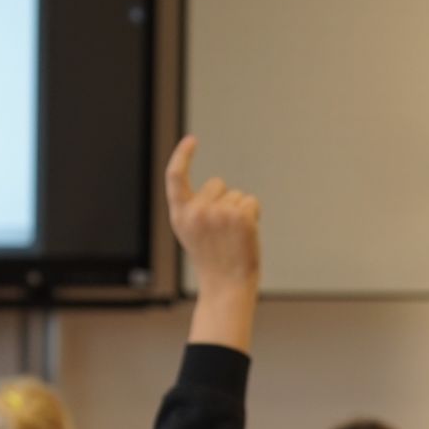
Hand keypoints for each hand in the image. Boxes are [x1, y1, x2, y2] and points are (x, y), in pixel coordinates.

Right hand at [167, 135, 261, 307]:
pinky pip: (251, 202)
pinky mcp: (241, 217)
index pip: (175, 178)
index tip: (191, 140)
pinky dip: (253, 216)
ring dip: (239, 212)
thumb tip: (216, 185)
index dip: (182, 156)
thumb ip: (196, 209)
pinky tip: (245, 236)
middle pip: (216, 184)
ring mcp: (219, 213)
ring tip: (233, 238)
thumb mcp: (193, 233)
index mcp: (180, 215)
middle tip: (222, 233)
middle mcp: (197, 211)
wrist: (226, 287)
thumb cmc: (212, 261)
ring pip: (236, 195)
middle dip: (223, 201)